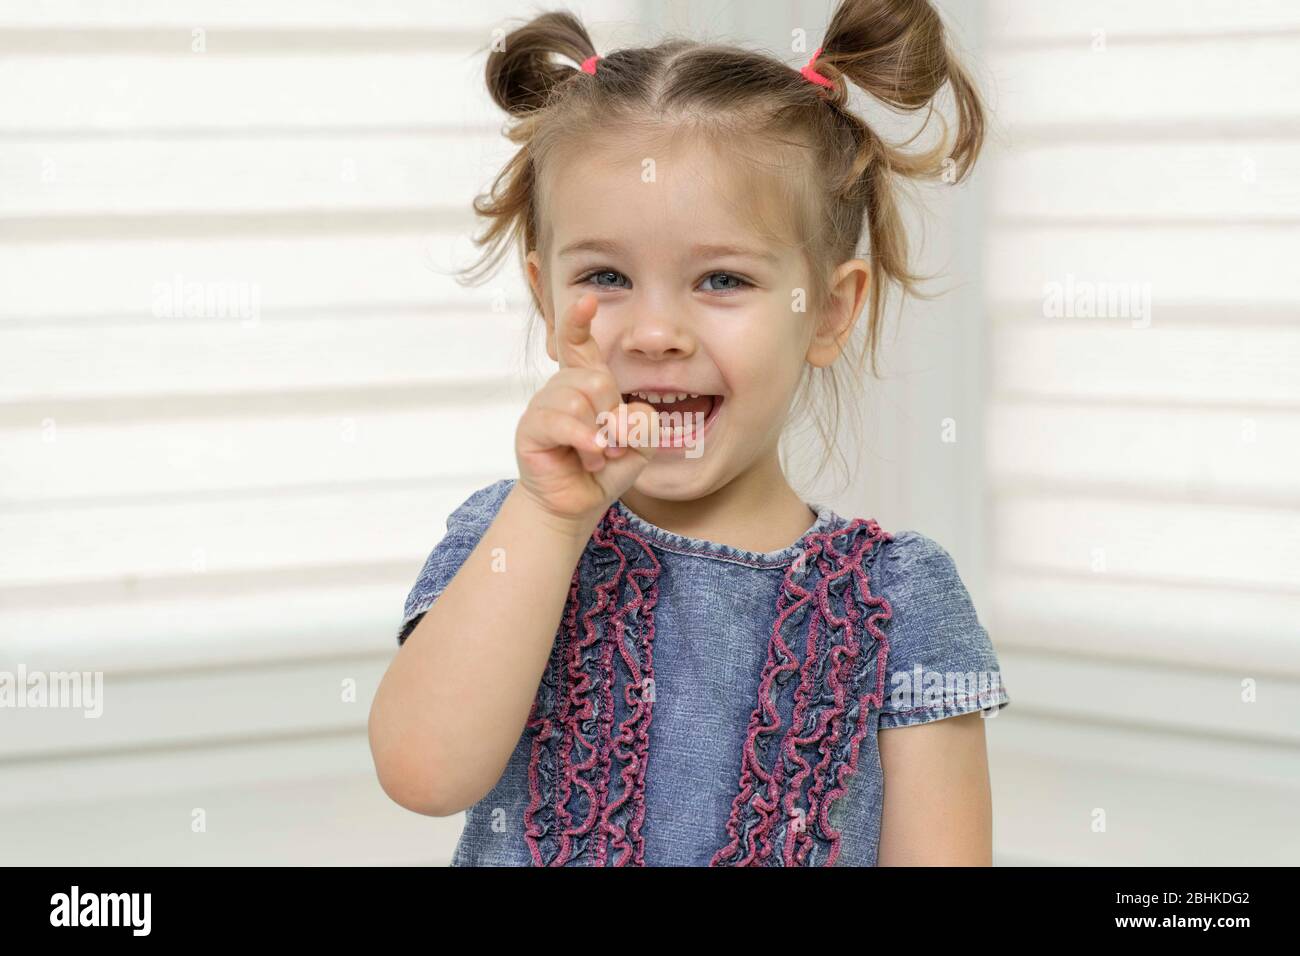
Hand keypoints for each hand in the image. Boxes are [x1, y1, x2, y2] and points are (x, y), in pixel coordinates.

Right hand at [515, 291, 658, 524]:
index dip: (579, 321)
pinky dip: (583, 440)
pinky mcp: (531, 429)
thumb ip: (643, 422)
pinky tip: (591, 455)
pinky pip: (561, 422)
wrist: (576, 503)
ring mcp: (542, 407)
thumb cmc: (605, 468)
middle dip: (612, 414)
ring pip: (579, 398)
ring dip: (599, 435)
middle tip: (611, 442)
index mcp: (585, 384)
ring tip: (597, 455)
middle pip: (595, 378)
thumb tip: (621, 415)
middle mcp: (561, 389)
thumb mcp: (638, 444)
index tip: (586, 300)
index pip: (578, 344)